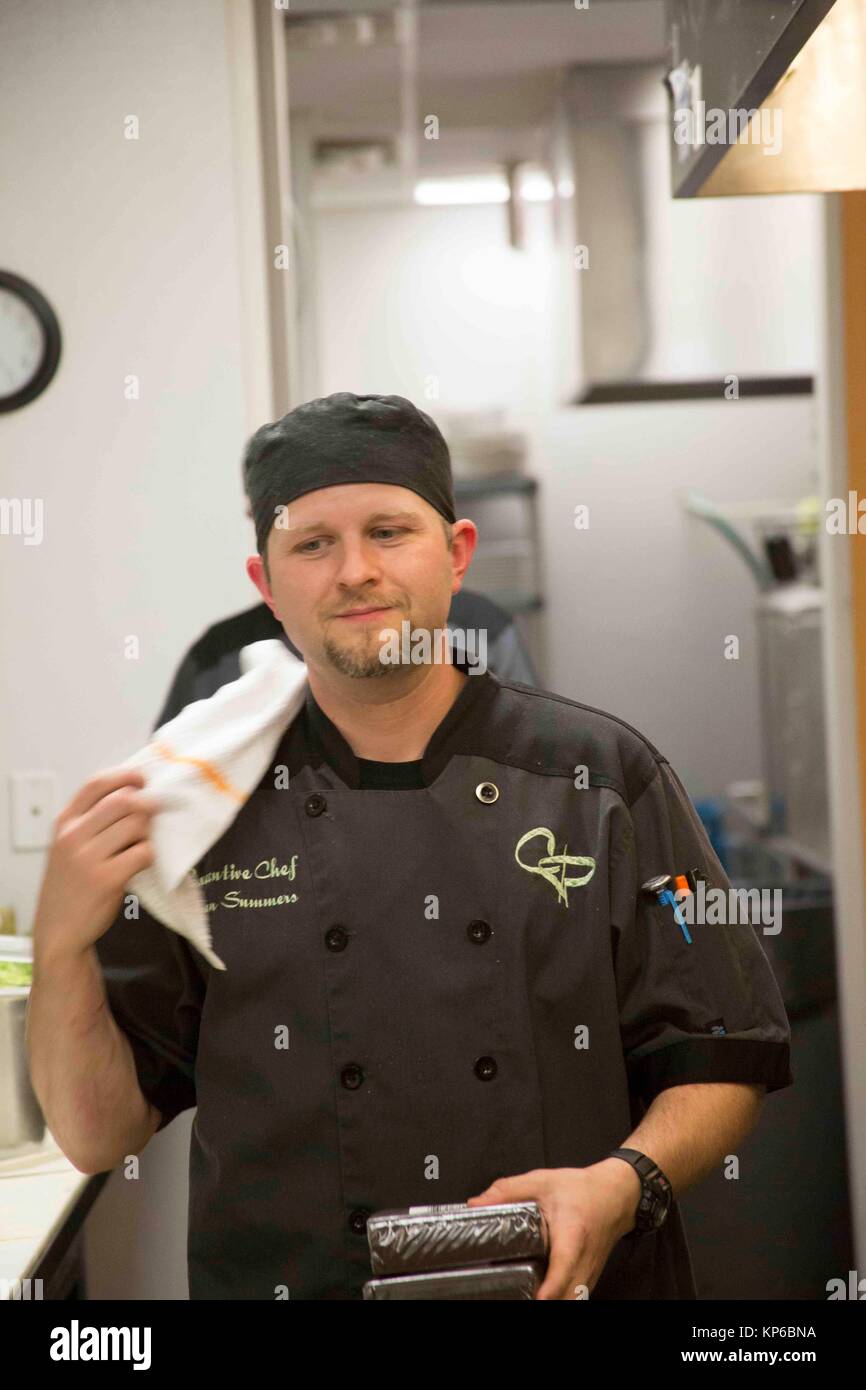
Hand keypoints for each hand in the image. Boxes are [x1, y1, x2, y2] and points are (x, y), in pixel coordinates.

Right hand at [33, 767, 159, 963]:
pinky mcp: (107, 879)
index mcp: (64, 824)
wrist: (59, 930)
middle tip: (151, 818)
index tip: (142, 779)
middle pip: (123, 801)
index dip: (124, 776)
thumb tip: (135, 795)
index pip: (96, 784)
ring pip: (137, 825)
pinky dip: (149, 856)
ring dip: (147, 834)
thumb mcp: (68, 847)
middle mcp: (73, 837)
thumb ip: (92, 822)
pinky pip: (143, 853)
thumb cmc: (71, 886)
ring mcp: (89, 858)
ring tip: (140, 846)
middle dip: (145, 806)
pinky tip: (140, 865)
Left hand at [465, 1161, 641, 1299]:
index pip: (562, 1270)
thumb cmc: (582, 1189)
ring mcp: (589, 1275)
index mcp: (572, 1236)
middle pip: (568, 1297)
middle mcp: (583, 1262)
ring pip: (573, 1302)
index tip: (536, 1298)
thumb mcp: (543, 1181)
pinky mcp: (589, 1280)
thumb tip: (476, 1203)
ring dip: (554, 1302)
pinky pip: (576, 1299)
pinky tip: (540, 1295)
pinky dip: (561, 1301)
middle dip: (545, 1301)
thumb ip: (508, 1190)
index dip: (548, 1289)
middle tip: (518, 1296)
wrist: (617, 1195)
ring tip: (525, 1296)